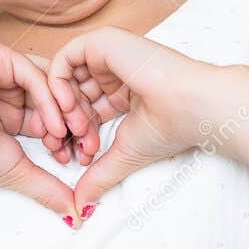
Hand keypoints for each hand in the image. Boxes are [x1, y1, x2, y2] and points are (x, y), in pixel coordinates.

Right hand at [0, 39, 79, 222]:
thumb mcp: (17, 169)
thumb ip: (47, 185)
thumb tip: (76, 213)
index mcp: (11, 106)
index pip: (55, 110)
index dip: (71, 132)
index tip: (79, 158)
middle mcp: (7, 84)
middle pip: (57, 92)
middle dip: (75, 120)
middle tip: (85, 147)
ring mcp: (1, 68)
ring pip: (50, 82)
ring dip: (66, 111)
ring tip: (70, 139)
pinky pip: (34, 74)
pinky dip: (49, 100)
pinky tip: (53, 127)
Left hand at [45, 27, 215, 217]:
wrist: (190, 105)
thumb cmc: (168, 127)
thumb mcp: (124, 154)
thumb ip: (99, 175)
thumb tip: (80, 206)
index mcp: (122, 92)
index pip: (84, 110)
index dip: (75, 134)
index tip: (79, 156)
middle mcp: (114, 71)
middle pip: (71, 94)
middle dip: (65, 123)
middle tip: (70, 144)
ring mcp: (108, 54)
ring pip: (65, 77)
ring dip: (61, 106)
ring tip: (75, 128)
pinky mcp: (102, 42)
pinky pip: (64, 57)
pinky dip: (57, 83)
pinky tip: (69, 106)